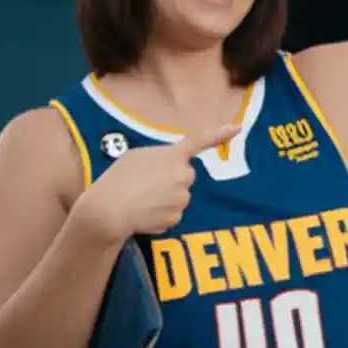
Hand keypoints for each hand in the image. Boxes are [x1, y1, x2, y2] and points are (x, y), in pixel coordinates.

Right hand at [72, 124, 240, 243]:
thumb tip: (170, 168)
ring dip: (165, 197)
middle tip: (145, 183)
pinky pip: (171, 214)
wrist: (108, 210)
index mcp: (173, 156)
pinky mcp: (176, 218)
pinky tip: (142, 212)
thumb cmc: (117, 178)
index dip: (220, 133)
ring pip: (178, 196)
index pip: (200, 141)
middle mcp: (184, 176)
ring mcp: (182, 199)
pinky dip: (159, 214)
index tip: (238, 128)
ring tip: (140, 198)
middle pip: (185, 175)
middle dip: (171, 179)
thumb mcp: (136, 157)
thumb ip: (159, 159)